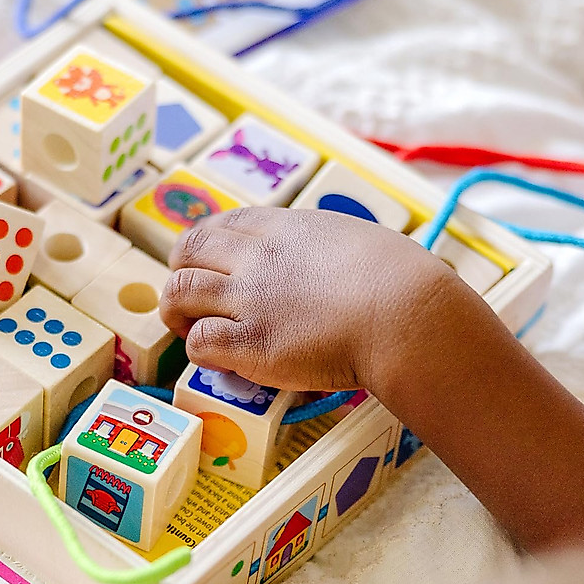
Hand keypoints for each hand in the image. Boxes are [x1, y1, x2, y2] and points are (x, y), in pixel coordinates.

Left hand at [162, 207, 457, 392]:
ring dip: (178, 312)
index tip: (208, 260)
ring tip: (189, 328)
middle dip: (180, 270)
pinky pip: (199, 343)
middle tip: (189, 295)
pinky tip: (219, 358)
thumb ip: (329, 249)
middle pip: (188, 250)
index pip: (224, 224)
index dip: (206, 243)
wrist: (405, 315)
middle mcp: (259, 258)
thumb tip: (333, 263)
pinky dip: (200, 351)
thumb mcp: (359, 240)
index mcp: (287, 228)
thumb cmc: (402, 282)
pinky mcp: (251, 345)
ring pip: (180, 293)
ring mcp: (250, 300)